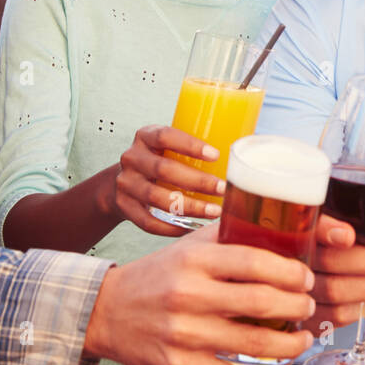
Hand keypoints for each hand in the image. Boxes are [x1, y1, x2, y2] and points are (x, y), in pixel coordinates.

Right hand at [83, 222, 316, 364]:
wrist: (105, 311)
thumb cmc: (156, 275)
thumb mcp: (188, 247)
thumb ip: (229, 236)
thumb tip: (280, 227)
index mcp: (195, 260)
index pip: (256, 262)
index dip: (291, 272)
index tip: (307, 277)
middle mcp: (189, 295)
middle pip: (262, 303)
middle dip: (298, 306)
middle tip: (309, 306)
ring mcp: (183, 334)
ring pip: (254, 343)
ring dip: (289, 344)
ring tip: (301, 338)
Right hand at [106, 125, 226, 235]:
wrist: (120, 181)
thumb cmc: (160, 161)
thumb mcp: (169, 146)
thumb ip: (194, 148)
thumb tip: (245, 147)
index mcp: (146, 136)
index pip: (165, 136)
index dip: (190, 145)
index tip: (216, 155)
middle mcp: (132, 158)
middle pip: (163, 169)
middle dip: (197, 182)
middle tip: (223, 189)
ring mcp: (125, 183)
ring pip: (156, 197)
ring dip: (189, 207)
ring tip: (215, 212)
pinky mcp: (123, 207)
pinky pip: (147, 222)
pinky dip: (171, 228)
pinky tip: (192, 228)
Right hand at [301, 215, 364, 334]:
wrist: (304, 274)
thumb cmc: (338, 232)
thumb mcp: (349, 205)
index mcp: (301, 224)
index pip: (309, 225)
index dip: (327, 230)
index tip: (349, 235)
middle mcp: (292, 256)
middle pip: (331, 261)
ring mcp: (294, 288)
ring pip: (336, 291)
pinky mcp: (304, 315)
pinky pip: (334, 315)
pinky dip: (362, 307)